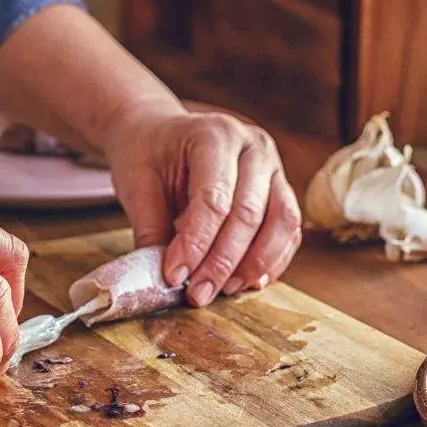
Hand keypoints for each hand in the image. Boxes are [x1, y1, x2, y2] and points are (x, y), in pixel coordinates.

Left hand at [106, 109, 301, 306]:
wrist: (162, 133)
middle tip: (198, 294)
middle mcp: (254, 147)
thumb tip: (163, 281)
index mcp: (214, 135)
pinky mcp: (282, 190)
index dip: (196, 243)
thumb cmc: (150, 154)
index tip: (175, 276)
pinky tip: (247, 282)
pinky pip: (290, 231)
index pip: (213, 198)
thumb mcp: (136, 185)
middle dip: (223, 262)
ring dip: (254, 264)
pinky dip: (272, 260)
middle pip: (249, 213)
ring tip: (224, 291)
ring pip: (282, 222)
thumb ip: (151, 230)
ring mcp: (274, 167)